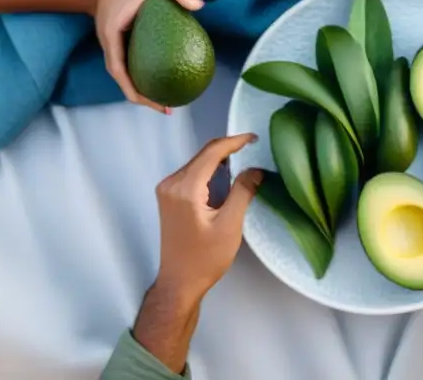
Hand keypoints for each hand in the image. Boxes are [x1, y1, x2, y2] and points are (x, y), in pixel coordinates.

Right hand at [94, 0, 203, 111]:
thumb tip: (199, 6)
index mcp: (113, 39)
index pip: (121, 73)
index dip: (137, 92)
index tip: (158, 103)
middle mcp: (111, 51)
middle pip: (126, 83)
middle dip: (145, 99)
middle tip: (170, 107)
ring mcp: (115, 52)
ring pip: (129, 78)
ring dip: (145, 92)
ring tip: (170, 100)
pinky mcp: (121, 50)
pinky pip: (133, 68)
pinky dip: (146, 77)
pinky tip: (166, 78)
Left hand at [153, 136, 262, 302]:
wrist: (179, 283)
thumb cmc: (205, 258)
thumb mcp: (230, 225)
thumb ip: (242, 192)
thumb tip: (256, 169)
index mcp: (185, 188)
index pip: (211, 152)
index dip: (234, 141)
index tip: (255, 138)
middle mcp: (171, 183)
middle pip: (203, 155)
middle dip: (228, 148)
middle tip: (254, 148)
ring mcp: (167, 189)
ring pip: (198, 162)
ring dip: (220, 159)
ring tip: (245, 159)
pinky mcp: (168, 196)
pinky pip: (192, 173)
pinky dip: (210, 170)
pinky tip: (227, 174)